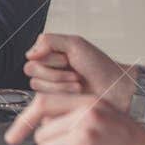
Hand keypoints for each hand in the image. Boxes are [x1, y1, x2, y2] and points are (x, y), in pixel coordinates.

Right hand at [24, 32, 138, 111]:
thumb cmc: (100, 67)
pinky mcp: (54, 104)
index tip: (68, 59)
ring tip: (78, 84)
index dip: (50, 59)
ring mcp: (51, 88)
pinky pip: (43, 100)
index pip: (32, 56)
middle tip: (75, 73)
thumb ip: (48, 41)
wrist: (115, 88)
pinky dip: (62, 95)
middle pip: (31, 71)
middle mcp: (49, 71)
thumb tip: (30, 53)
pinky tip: (76, 94)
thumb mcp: (75, 44)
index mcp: (51, 54)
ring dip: (61, 85)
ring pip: (36, 86)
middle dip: (56, 73)